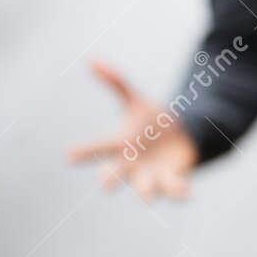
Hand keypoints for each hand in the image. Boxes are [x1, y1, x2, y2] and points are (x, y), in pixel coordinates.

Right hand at [68, 60, 197, 199]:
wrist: (179, 138)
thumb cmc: (150, 122)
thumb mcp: (134, 100)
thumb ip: (115, 82)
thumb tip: (92, 59)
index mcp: (120, 147)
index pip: (98, 148)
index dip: (84, 152)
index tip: (68, 155)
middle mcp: (132, 166)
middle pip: (117, 175)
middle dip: (111, 178)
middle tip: (104, 184)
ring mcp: (152, 176)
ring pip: (146, 188)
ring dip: (146, 190)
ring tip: (145, 196)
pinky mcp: (174, 180)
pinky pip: (176, 189)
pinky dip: (180, 191)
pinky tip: (188, 194)